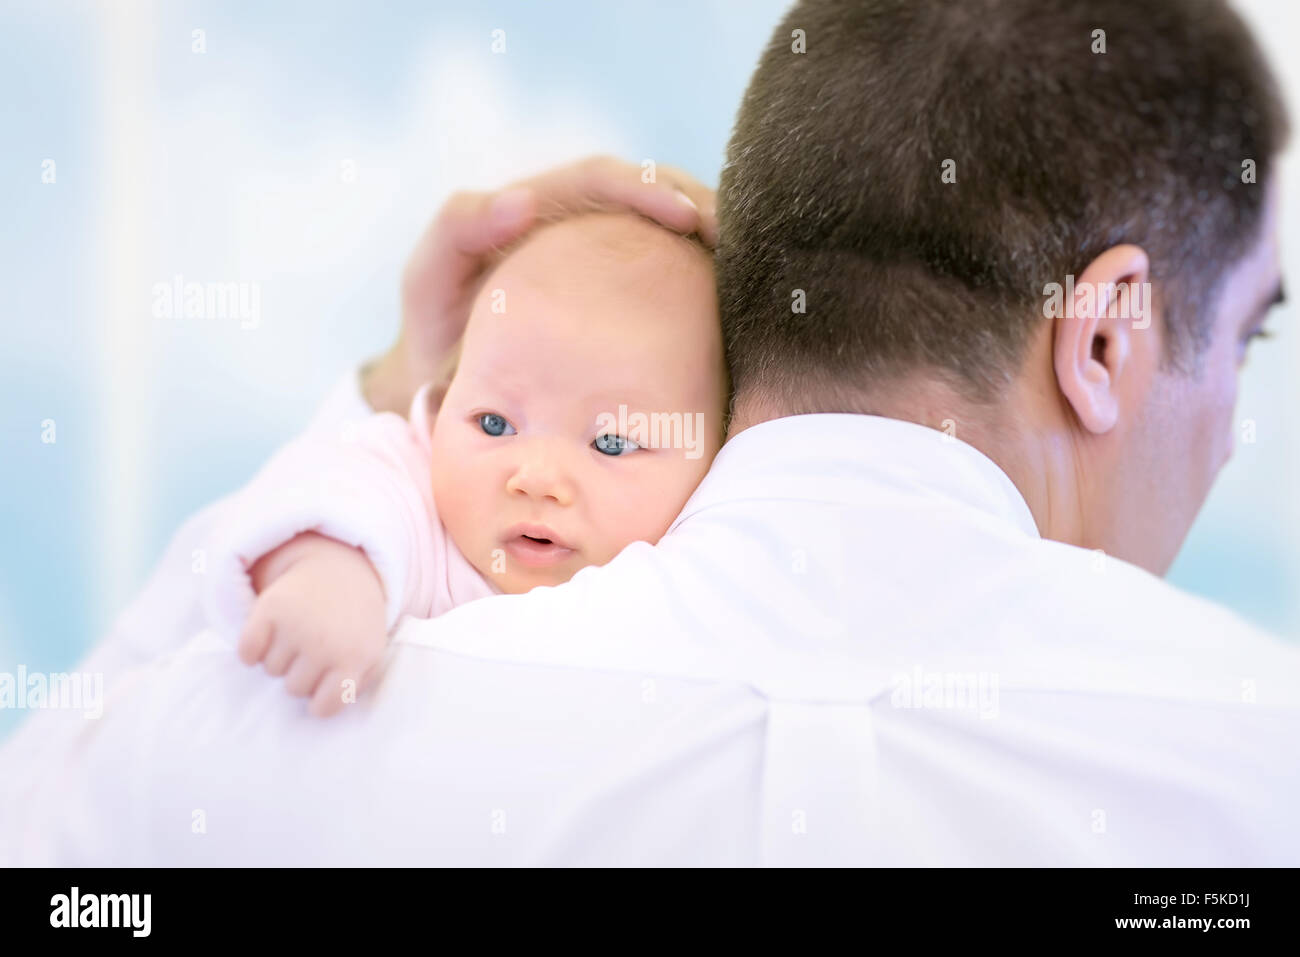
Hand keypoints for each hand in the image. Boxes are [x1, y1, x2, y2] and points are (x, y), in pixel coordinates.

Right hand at [239, 532, 388, 717]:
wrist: (341, 567)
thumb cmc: (354, 619)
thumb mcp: (370, 650)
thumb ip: (355, 685)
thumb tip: (320, 711)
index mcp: (355, 657)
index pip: (323, 708)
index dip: (319, 699)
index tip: (322, 684)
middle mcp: (326, 644)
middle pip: (293, 690)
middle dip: (301, 674)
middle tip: (312, 648)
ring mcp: (297, 625)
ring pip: (270, 671)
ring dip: (279, 657)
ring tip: (298, 633)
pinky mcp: (270, 608)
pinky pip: (247, 652)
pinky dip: (252, 648)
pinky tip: (271, 633)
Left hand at [362, 155, 717, 413]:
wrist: (443, 388)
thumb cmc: (435, 331)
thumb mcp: (429, 279)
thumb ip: (458, 230)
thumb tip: (524, 198)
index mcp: (546, 209)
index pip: (607, 180)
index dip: (651, 190)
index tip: (687, 218)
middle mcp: (584, 228)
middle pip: (657, 197)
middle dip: (704, 209)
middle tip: (742, 240)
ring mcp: (610, 268)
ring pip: (676, 242)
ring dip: (716, 249)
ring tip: (751, 274)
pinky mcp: (629, 310)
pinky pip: (677, 288)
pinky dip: (708, 292)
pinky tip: (732, 318)